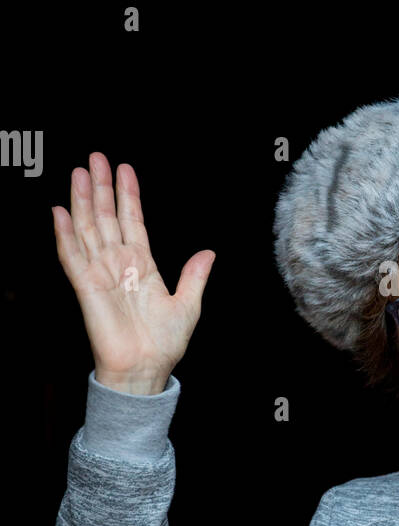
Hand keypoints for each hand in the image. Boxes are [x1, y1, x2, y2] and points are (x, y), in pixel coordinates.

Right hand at [52, 152, 214, 390]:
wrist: (147, 368)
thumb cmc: (164, 343)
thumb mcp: (188, 304)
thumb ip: (195, 276)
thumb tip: (209, 253)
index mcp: (142, 264)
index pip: (132, 220)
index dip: (129, 195)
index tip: (125, 168)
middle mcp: (119, 263)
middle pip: (107, 217)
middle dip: (102, 186)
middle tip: (96, 157)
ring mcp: (101, 273)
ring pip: (89, 228)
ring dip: (83, 200)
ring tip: (80, 172)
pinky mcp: (86, 287)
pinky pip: (73, 256)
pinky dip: (66, 234)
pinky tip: (61, 211)